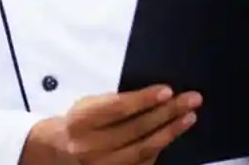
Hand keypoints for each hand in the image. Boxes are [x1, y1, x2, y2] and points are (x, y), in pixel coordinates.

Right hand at [20, 85, 201, 164]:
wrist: (58, 152)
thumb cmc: (79, 122)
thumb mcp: (88, 105)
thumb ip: (114, 103)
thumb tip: (156, 97)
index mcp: (81, 122)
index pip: (118, 109)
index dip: (144, 99)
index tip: (168, 91)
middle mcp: (90, 147)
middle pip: (135, 129)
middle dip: (167, 113)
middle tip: (190, 100)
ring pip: (143, 149)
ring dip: (169, 132)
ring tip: (189, 117)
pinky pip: (143, 164)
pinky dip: (160, 148)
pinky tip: (172, 134)